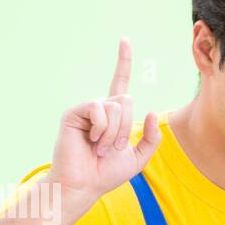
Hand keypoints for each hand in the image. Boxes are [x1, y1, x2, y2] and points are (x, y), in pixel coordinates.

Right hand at [47, 38, 161, 217]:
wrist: (84, 184)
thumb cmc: (107, 173)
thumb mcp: (138, 157)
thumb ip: (151, 137)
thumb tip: (150, 111)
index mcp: (114, 115)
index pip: (120, 82)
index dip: (123, 62)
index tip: (125, 40)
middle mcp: (100, 108)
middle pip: (127, 101)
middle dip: (126, 128)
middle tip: (112, 148)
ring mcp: (86, 109)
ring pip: (116, 107)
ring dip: (114, 133)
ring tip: (100, 148)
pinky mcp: (74, 112)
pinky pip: (99, 109)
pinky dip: (102, 129)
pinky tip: (91, 141)